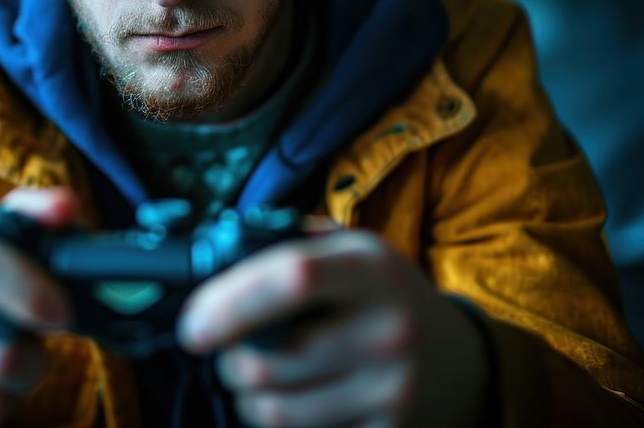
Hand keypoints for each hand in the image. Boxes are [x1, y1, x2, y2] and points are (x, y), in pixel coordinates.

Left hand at [177, 230, 490, 427]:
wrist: (461, 360)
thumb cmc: (386, 296)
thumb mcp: (356, 252)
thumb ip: (296, 244)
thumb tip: (221, 252)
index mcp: (372, 270)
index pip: (293, 278)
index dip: (231, 302)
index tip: (194, 327)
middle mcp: (386, 331)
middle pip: (269, 362)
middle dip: (230, 361)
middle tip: (228, 351)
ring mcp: (390, 391)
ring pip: (276, 410)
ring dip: (248, 397)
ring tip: (257, 376)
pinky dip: (280, 423)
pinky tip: (294, 399)